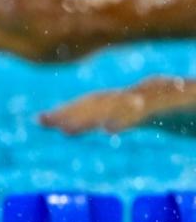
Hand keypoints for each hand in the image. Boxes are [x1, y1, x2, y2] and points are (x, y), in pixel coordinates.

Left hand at [40, 77, 195, 135]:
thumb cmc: (194, 111)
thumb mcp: (167, 116)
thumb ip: (138, 116)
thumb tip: (110, 124)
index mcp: (144, 97)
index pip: (99, 103)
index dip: (70, 110)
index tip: (41, 120)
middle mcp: (151, 91)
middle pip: (102, 101)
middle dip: (70, 111)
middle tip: (41, 122)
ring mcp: (167, 94)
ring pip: (122, 104)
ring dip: (91, 115)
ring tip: (65, 129)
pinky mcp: (186, 100)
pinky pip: (155, 109)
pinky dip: (130, 116)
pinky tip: (110, 129)